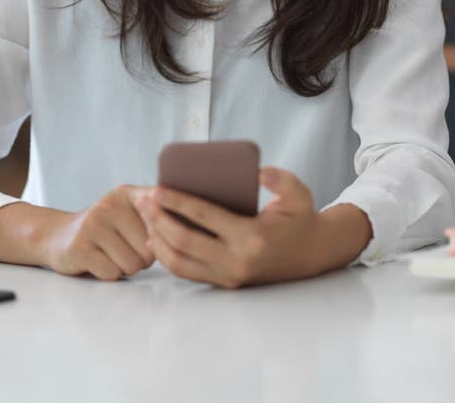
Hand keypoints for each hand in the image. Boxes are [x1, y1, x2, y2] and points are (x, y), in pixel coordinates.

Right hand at [42, 184, 156, 280]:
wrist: (58, 236)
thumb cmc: (107, 230)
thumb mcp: (129, 212)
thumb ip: (157, 215)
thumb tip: (180, 232)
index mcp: (127, 193)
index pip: (162, 212)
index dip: (167, 231)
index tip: (165, 235)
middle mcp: (110, 204)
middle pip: (150, 248)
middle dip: (142, 257)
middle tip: (124, 248)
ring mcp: (92, 224)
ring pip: (132, 264)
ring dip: (125, 267)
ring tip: (111, 254)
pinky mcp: (79, 248)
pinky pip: (112, 273)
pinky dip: (108, 274)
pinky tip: (97, 261)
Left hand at [136, 167, 321, 288]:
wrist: (312, 253)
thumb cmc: (300, 217)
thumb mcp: (298, 192)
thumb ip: (279, 178)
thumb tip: (256, 171)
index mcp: (252, 236)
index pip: (205, 218)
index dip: (177, 203)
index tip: (156, 189)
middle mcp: (237, 260)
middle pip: (185, 242)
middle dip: (159, 220)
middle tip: (143, 199)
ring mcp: (230, 275)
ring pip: (180, 262)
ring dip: (157, 238)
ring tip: (145, 215)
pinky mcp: (225, 283)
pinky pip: (187, 272)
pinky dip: (167, 256)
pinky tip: (155, 237)